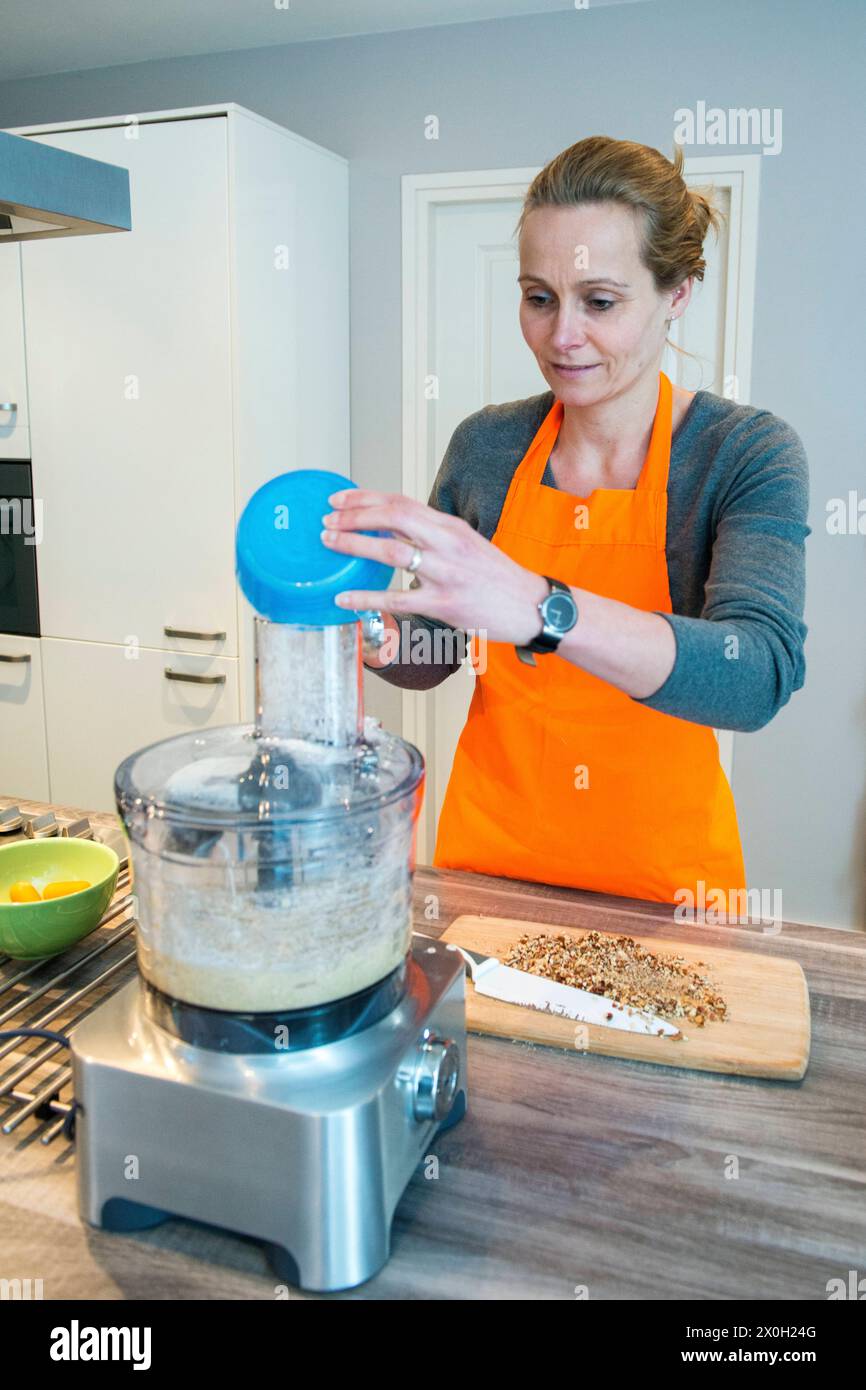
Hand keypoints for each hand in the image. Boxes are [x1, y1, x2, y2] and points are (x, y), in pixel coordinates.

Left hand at [321, 489, 548, 644]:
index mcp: (450, 526)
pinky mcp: (444, 604)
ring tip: (329, 544)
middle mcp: (447, 543)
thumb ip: (434, 537)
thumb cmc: (497, 578)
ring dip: (354, 544)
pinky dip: (366, 598)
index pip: (401, 502)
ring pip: (391, 551)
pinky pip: (396, 598)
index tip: (339, 500)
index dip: (365, 498)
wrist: (532, 606)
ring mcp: (445, 573)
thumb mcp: (467, 545)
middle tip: (326, 521)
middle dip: (354, 516)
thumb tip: (395, 532)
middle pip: (392, 517)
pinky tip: (344, 599)